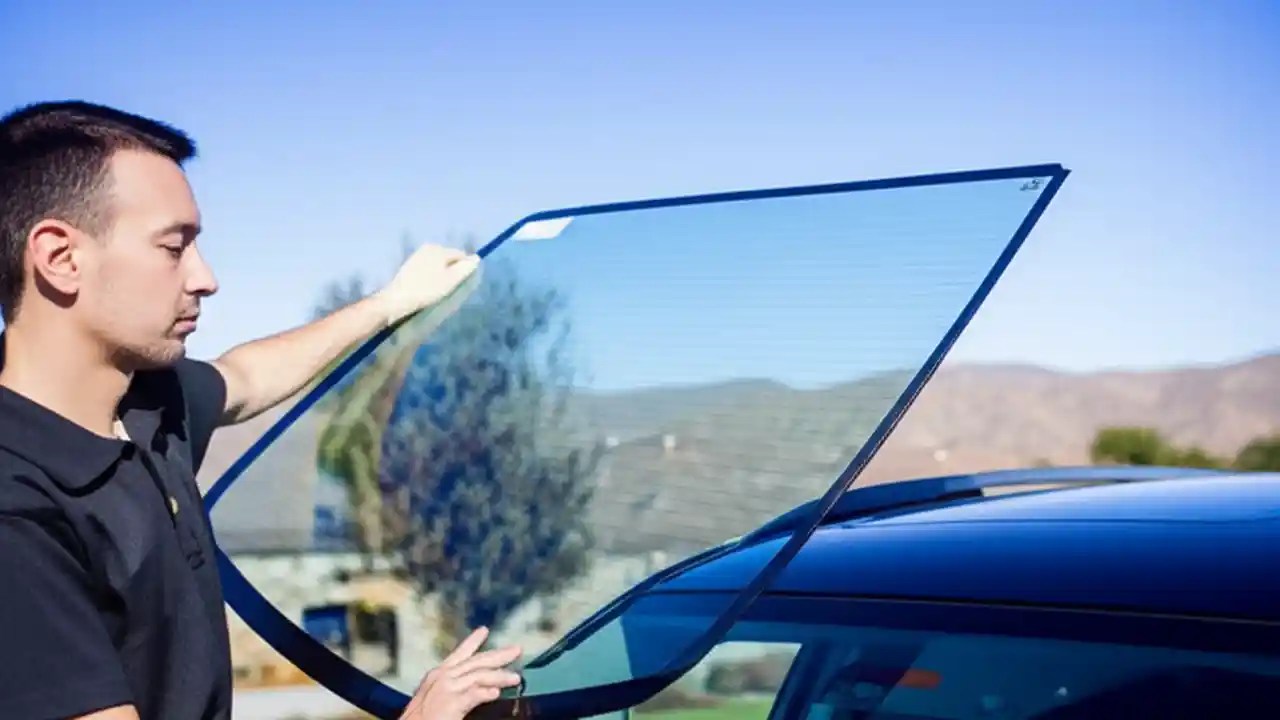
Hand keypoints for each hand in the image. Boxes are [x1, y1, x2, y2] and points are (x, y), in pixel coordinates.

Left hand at [375, 243, 481, 326]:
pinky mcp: (411, 264)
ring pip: (438, 262)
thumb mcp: (450, 281)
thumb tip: (476, 258)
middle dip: (452, 270)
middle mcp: (428, 247)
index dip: (464, 269)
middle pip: (449, 257)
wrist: (397, 299)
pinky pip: (429, 267)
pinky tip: (428, 287)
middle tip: (449, 287)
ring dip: (442, 273)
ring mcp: (418, 255)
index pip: (461, 255)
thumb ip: (464, 268)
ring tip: (438, 288)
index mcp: (439, 249)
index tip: (461, 284)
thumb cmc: (426, 290)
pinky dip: (432, 275)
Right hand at [399, 626, 522, 719]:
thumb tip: (478, 686)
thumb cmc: (418, 717)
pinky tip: (496, 693)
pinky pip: (471, 695)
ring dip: (499, 676)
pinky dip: (484, 693)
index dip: (472, 642)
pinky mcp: (449, 704)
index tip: (484, 630)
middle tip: (516, 649)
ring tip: (516, 678)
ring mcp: (446, 689)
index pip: (459, 655)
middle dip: (497, 655)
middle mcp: (442, 677)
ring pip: (478, 676)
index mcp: (438, 676)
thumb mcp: (434, 697)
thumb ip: (454, 689)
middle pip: (475, 662)